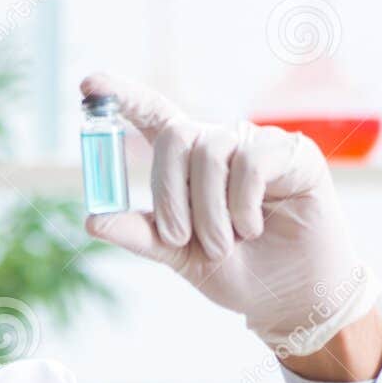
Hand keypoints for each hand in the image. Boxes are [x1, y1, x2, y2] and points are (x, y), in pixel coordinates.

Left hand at [81, 74, 380, 356]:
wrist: (289, 297)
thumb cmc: (236, 271)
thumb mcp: (178, 255)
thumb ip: (141, 234)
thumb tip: (93, 219)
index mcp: (188, 164)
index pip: (153, 116)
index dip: (122, 96)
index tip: (88, 85)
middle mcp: (220, 145)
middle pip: (175, 136)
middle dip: (168, 194)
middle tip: (179, 239)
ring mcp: (257, 144)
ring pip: (210, 152)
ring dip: (208, 212)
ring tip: (222, 245)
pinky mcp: (293, 152)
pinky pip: (250, 163)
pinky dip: (243, 205)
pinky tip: (254, 228)